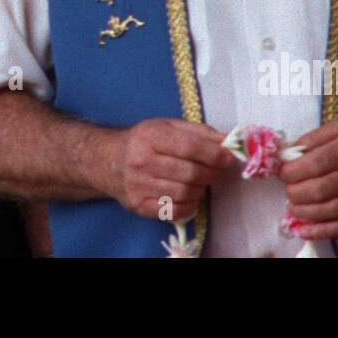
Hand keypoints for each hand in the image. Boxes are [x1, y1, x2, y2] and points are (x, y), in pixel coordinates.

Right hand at [95, 118, 233, 221]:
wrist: (108, 160)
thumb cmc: (143, 141)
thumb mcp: (167, 126)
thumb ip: (199, 132)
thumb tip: (228, 141)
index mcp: (150, 136)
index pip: (190, 147)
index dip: (214, 154)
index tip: (229, 158)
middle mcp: (141, 161)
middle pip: (190, 173)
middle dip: (211, 173)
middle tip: (216, 170)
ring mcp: (138, 185)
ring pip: (185, 193)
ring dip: (200, 189)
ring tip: (199, 181)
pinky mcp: (138, 205)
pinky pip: (174, 211)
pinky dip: (189, 205)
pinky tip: (188, 196)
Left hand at [279, 118, 337, 240]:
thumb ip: (314, 138)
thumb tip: (288, 154)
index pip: (314, 163)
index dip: (291, 170)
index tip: (282, 171)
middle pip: (318, 189)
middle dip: (294, 191)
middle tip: (287, 188)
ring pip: (328, 210)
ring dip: (302, 211)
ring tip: (292, 206)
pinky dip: (321, 231)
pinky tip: (303, 230)